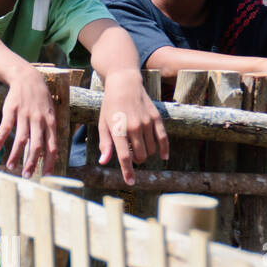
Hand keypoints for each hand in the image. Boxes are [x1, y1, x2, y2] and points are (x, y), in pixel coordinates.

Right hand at [0, 64, 59, 177]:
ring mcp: (24, 115)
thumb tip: (50, 153)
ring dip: (15, 154)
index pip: (52, 146)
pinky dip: (1, 138)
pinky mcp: (11, 109)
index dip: (50, 162)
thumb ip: (49, 132)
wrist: (28, 78)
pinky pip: (6, 126)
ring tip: (10, 167)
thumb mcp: (50, 114)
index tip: (46, 175)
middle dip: (32, 163)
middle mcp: (38, 120)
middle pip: (36, 146)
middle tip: (27, 176)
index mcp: (50, 123)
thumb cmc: (40, 99)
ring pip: (21, 139)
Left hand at [98, 70, 168, 184]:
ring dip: (145, 152)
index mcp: (118, 129)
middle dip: (136, 159)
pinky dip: (164, 150)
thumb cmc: (110, 106)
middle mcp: (134, 127)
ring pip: (151, 150)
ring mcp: (147, 122)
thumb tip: (104, 162)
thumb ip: (105, 143)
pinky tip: (163, 157)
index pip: (124, 156)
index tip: (130, 182)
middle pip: (140, 155)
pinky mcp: (157, 118)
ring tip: (137, 144)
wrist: (125, 84)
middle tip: (131, 152)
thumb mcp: (103, 124)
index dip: (127, 171)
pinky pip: (163, 139)